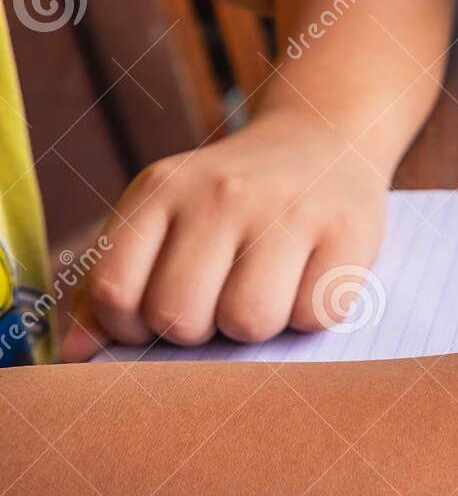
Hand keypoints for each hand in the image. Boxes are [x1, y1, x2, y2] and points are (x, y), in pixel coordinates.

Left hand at [60, 110, 387, 358]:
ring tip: (265, 297)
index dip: (134, 329)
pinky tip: (308, 284)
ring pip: (249, 323)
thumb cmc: (234, 202)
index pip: (117, 292)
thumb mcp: (165, 218)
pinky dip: (309, 317)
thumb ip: (114, 281)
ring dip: (257, 330)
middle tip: (220, 307)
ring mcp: (287, 211)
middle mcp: (220, 194)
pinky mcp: (346, 233)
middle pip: (182, 317)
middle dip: (201, 332)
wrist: (325, 142)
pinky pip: (314, 317)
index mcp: (161, 190)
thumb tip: (74, 352)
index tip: (160, 318)